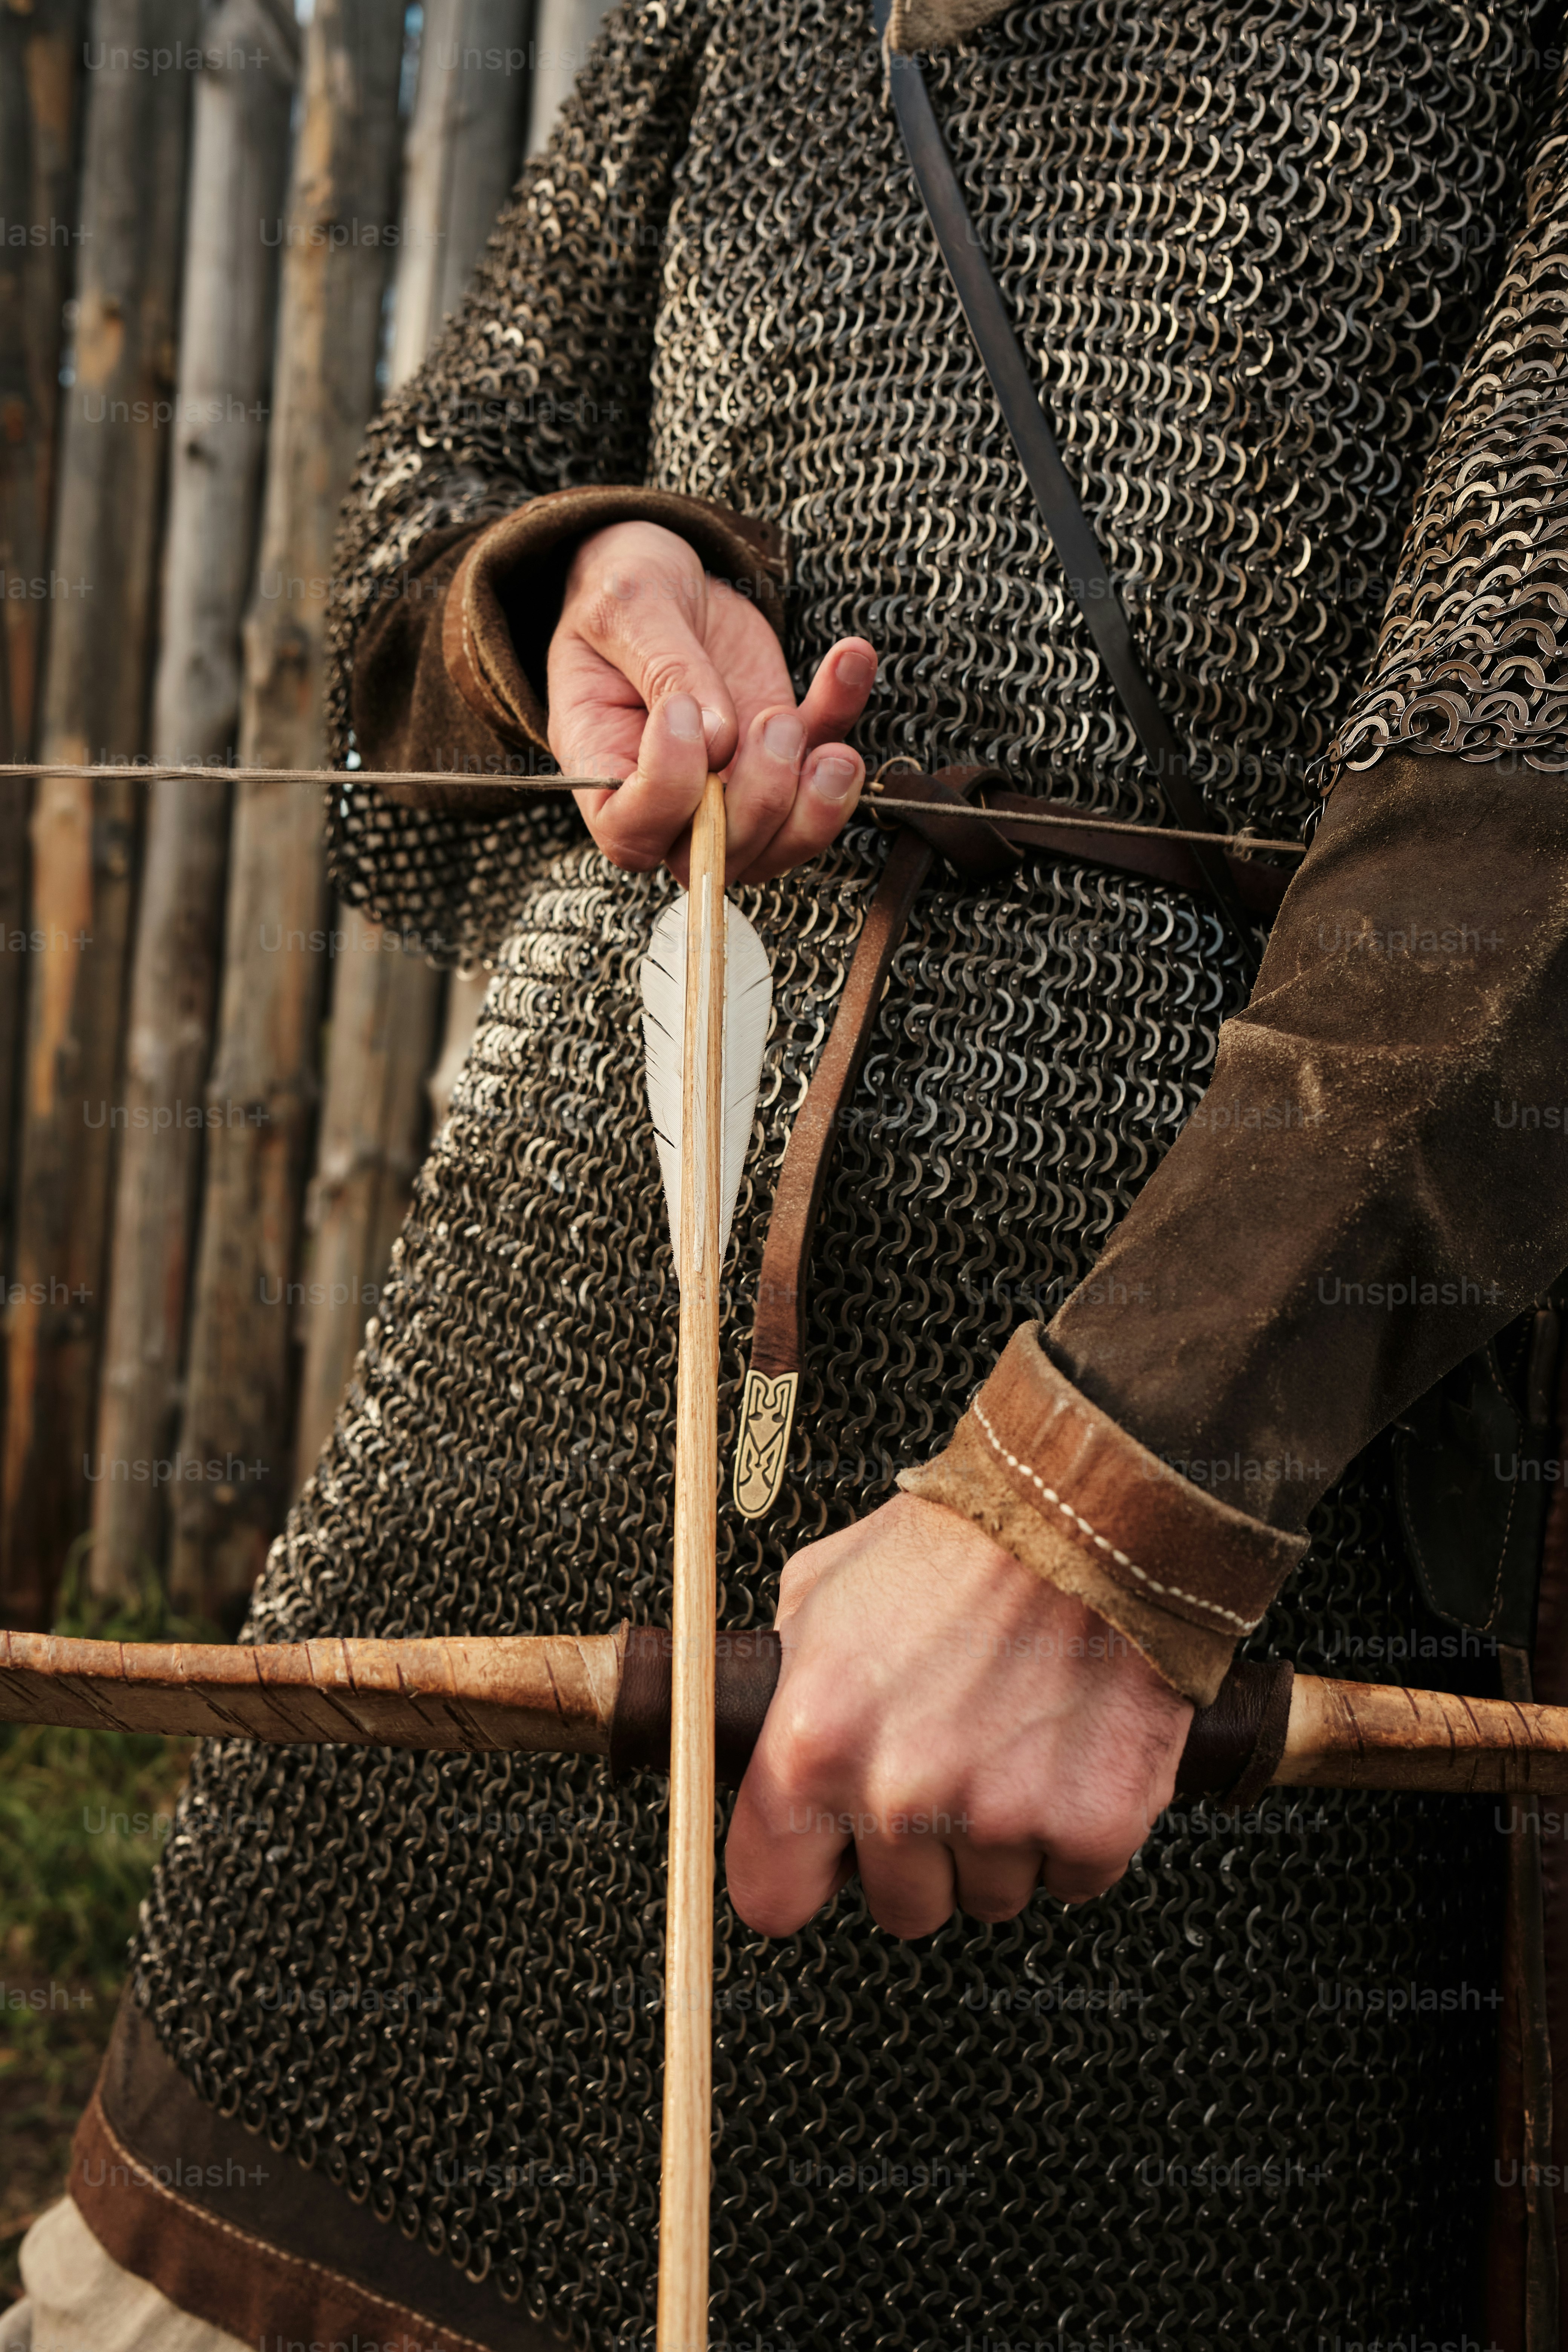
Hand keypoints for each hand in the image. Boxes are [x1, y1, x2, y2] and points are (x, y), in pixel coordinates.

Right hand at [546, 519, 876, 885]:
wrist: (667, 581)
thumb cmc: (621, 595)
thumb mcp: (626, 608)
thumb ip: (662, 668)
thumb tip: (717, 737)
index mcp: (603, 769)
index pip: (631, 832)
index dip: (666, 795)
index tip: (682, 711)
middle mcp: (668, 798)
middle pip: (717, 855)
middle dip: (760, 804)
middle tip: (774, 724)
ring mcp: (731, 786)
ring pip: (781, 841)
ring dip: (818, 805)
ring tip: (833, 746)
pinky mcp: (783, 756)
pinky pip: (822, 764)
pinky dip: (845, 718)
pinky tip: (850, 660)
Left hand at [724, 1494, 1193, 1938]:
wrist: (1088, 1516)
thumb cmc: (958, 1543)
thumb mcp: (819, 1592)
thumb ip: (786, 1690)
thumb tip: (763, 1750)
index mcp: (814, 1746)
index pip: (772, 1897)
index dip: (802, 1876)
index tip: (826, 1860)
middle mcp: (899, 1796)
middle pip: (899, 1906)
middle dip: (919, 1855)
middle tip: (948, 1767)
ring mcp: (999, 1819)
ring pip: (990, 1896)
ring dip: (999, 1842)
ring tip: (1013, 1742)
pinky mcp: (1093, 1828)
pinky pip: (1072, 1879)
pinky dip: (1074, 1831)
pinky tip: (1068, 1753)